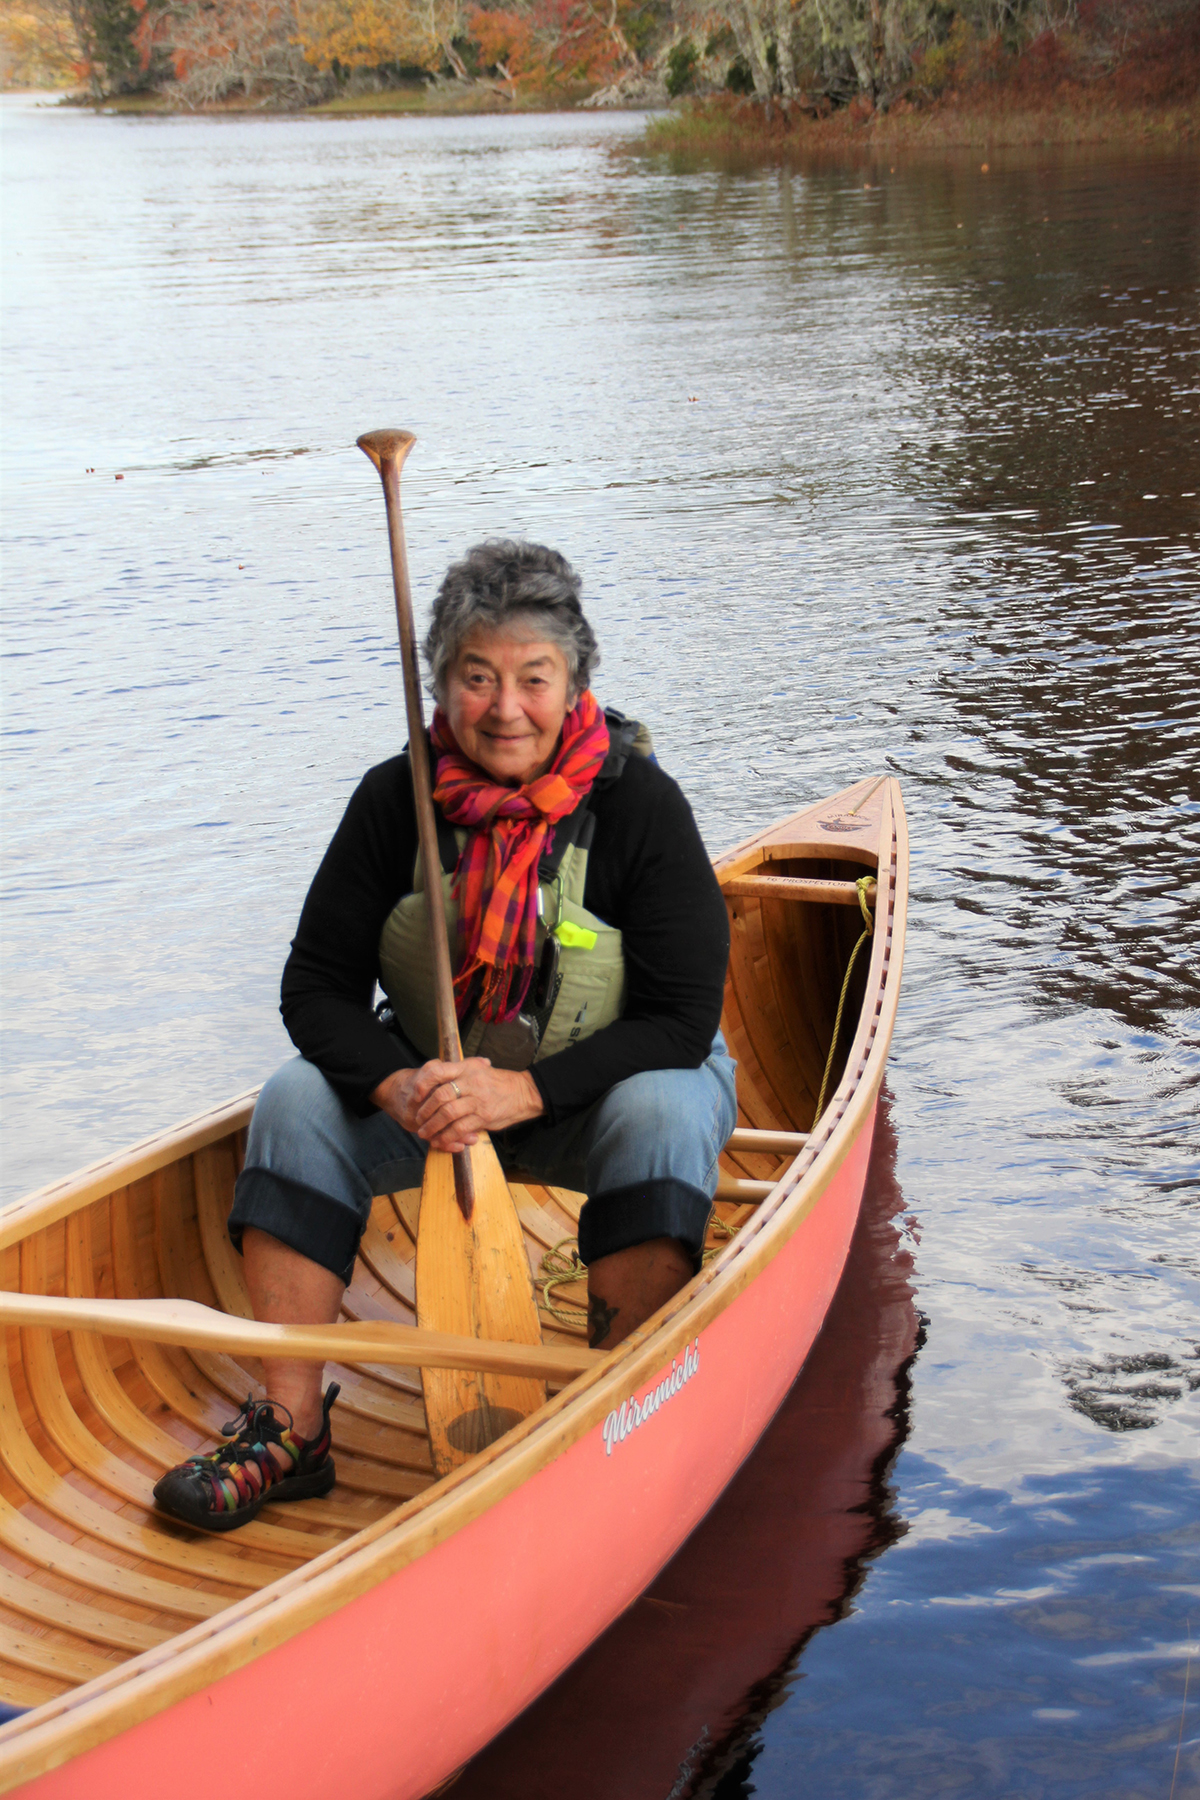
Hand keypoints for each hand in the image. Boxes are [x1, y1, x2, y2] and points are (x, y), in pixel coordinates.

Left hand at [369, 1057, 543, 1153]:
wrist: (524, 1093)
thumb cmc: (499, 1082)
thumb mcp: (479, 1069)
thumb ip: (459, 1072)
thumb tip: (436, 1074)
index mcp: (466, 1069)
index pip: (437, 1072)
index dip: (423, 1084)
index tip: (416, 1095)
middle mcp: (470, 1083)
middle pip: (439, 1096)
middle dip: (424, 1111)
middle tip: (418, 1119)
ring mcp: (477, 1101)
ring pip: (447, 1114)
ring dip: (432, 1126)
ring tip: (424, 1133)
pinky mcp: (483, 1117)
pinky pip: (460, 1129)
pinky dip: (447, 1137)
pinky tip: (441, 1141)